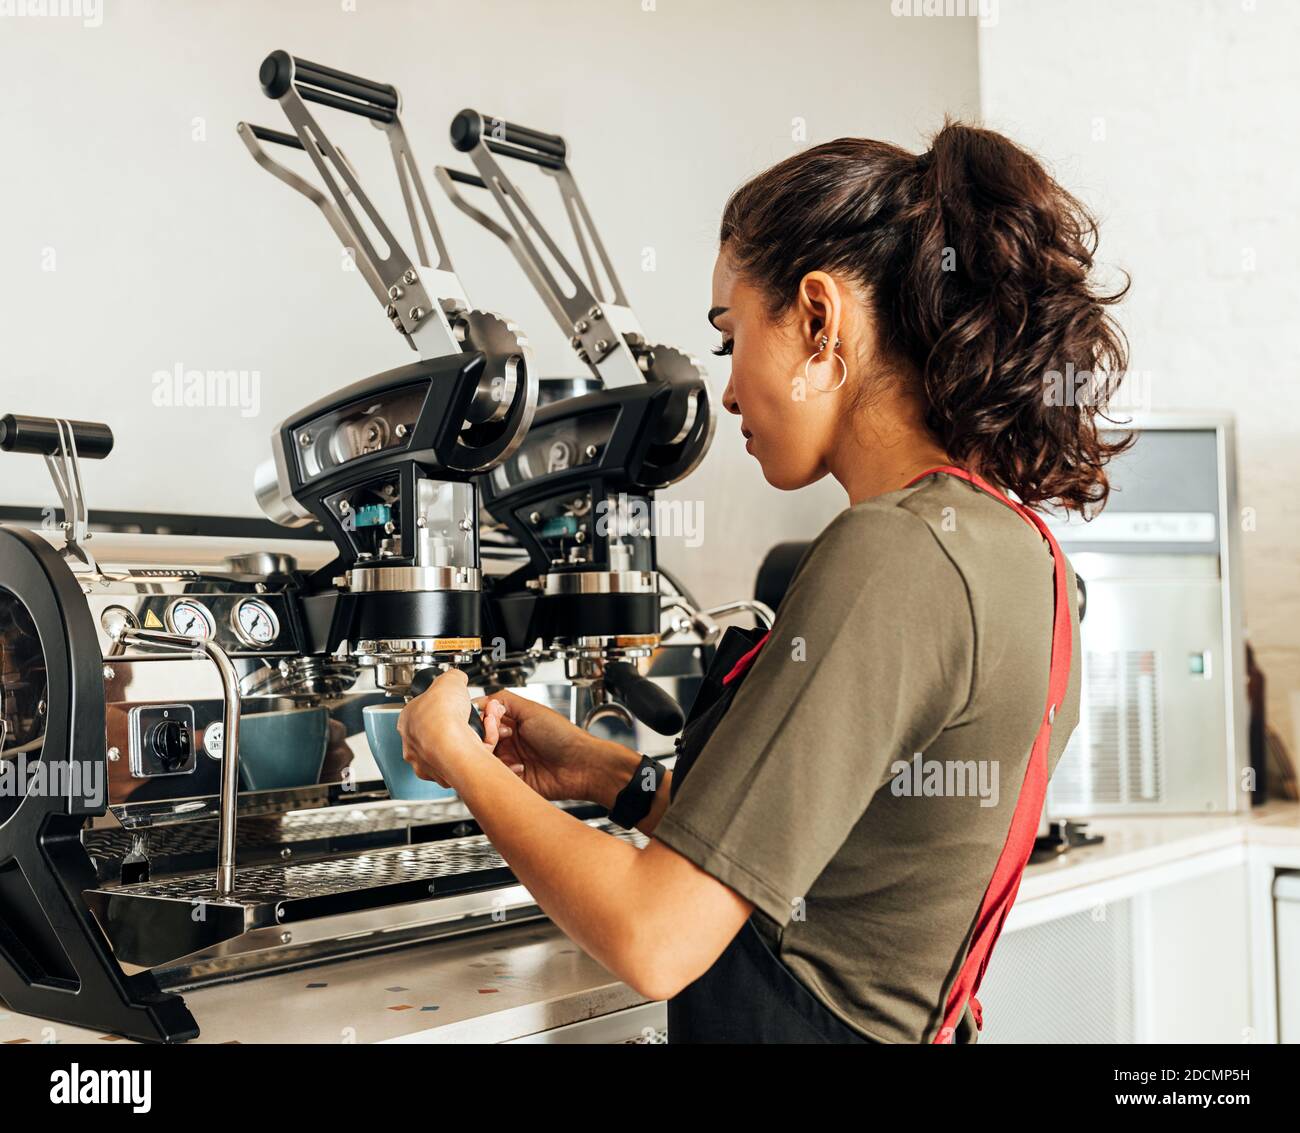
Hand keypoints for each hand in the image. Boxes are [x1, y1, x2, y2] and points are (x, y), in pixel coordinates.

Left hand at [397, 669, 504, 790]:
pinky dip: (479, 750)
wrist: (453, 747)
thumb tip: (457, 677)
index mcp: (408, 721)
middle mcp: (414, 745)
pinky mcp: (444, 776)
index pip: (424, 712)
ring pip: (453, 749)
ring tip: (483, 726)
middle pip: (440, 732)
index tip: (455, 703)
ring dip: (472, 737)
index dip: (444, 706)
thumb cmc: (443, 717)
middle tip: (473, 716)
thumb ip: (453, 678)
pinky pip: (465, 762)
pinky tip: (484, 740)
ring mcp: (428, 763)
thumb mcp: (450, 680)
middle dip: (460, 723)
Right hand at [473, 688, 639, 805]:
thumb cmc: (563, 736)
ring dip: (493, 754)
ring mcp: (512, 761)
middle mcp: (510, 742)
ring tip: (507, 751)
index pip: (484, 720)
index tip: (489, 720)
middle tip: (498, 735)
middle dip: (486, 737)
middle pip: (481, 740)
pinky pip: (497, 777)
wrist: (581, 765)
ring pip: (485, 759)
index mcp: (513, 723)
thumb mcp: (531, 709)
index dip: (482, 720)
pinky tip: (520, 768)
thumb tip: (481, 700)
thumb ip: (504, 700)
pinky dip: (504, 772)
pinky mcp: (514, 780)